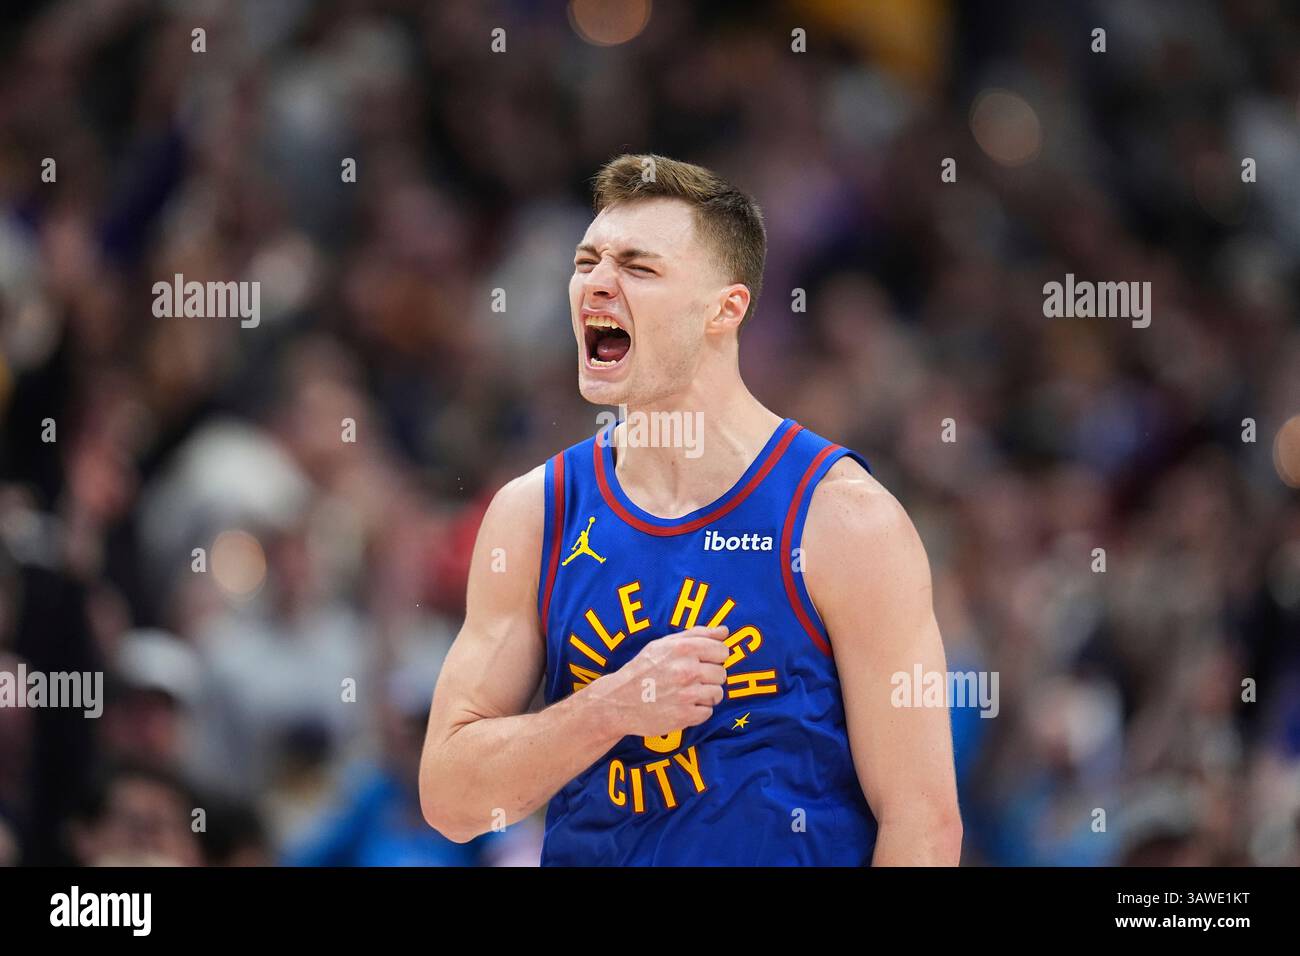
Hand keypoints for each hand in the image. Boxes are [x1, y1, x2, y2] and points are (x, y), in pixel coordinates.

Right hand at [593, 626, 729, 738]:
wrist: (619, 701)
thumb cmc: (643, 669)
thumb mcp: (664, 644)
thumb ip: (697, 634)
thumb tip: (724, 631)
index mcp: (683, 648)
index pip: (722, 650)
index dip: (715, 656)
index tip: (703, 661)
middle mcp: (687, 670)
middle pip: (722, 673)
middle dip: (710, 677)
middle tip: (691, 679)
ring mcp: (687, 694)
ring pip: (718, 693)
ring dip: (706, 695)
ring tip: (687, 693)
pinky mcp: (685, 716)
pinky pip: (708, 712)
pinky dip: (698, 711)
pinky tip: (683, 706)